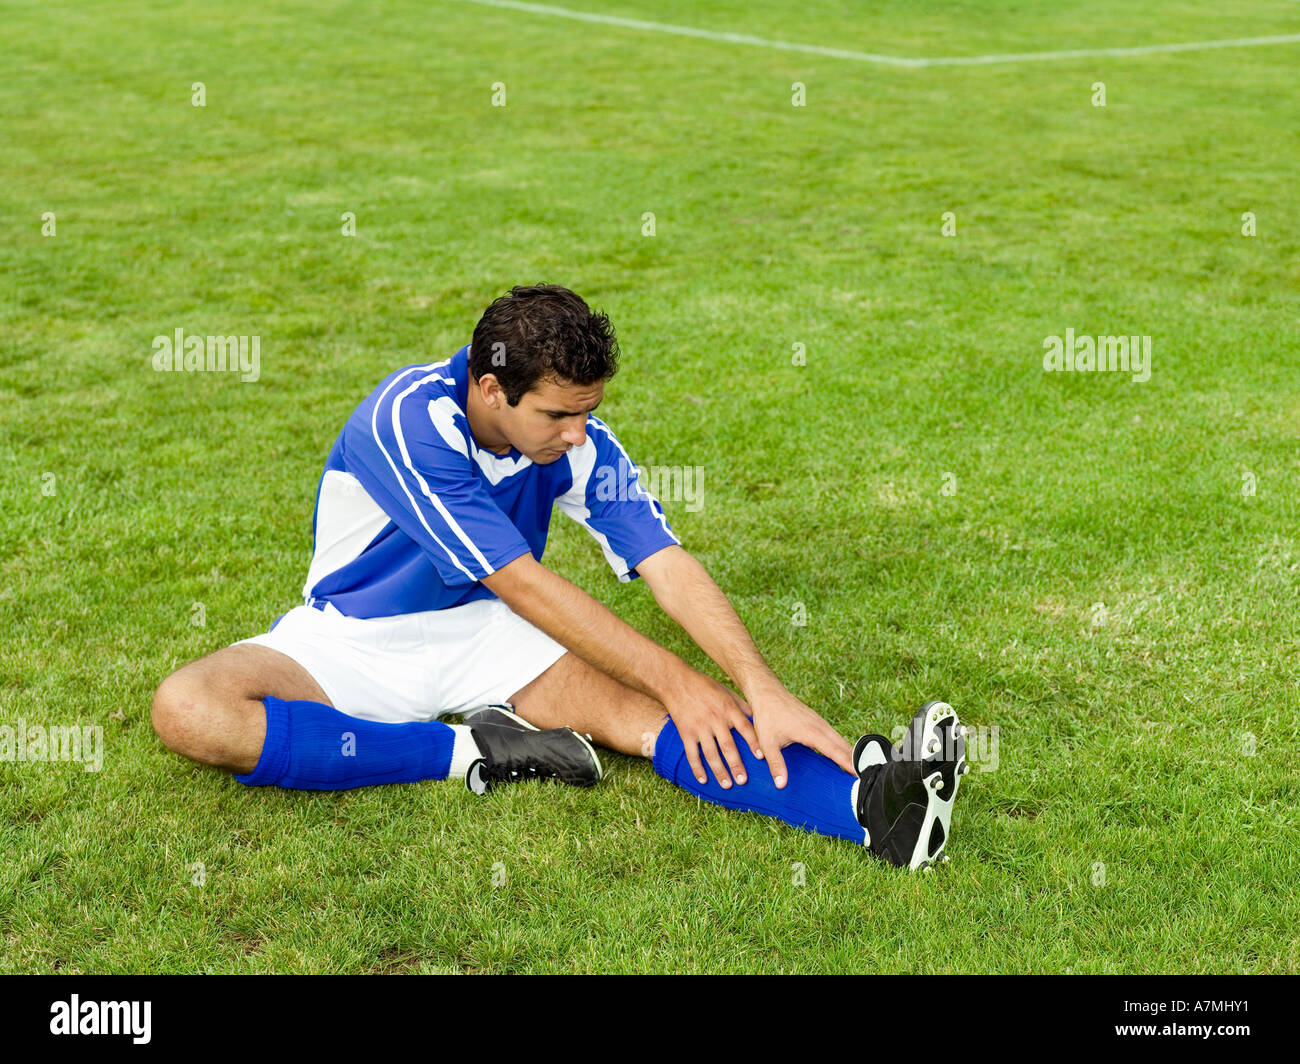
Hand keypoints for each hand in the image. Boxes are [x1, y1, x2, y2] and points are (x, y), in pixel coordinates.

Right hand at [660, 671, 760, 788]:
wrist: (676, 682)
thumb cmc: (704, 686)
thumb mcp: (726, 691)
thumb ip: (741, 705)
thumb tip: (757, 717)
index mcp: (728, 709)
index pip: (745, 728)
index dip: (754, 743)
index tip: (762, 758)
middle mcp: (715, 719)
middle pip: (728, 746)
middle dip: (736, 765)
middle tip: (743, 780)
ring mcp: (699, 727)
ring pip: (711, 754)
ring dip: (719, 771)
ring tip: (727, 785)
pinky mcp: (686, 732)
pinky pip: (692, 754)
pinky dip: (697, 768)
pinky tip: (703, 780)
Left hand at [745, 681, 854, 787]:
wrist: (767, 692)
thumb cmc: (767, 715)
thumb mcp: (768, 742)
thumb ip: (776, 764)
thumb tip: (781, 784)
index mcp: (811, 732)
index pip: (834, 751)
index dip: (848, 762)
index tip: (859, 773)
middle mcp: (819, 726)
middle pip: (843, 745)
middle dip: (855, 760)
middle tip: (865, 777)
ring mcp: (819, 721)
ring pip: (839, 739)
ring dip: (850, 752)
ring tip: (858, 769)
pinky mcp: (816, 720)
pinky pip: (833, 735)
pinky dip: (841, 745)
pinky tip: (842, 754)